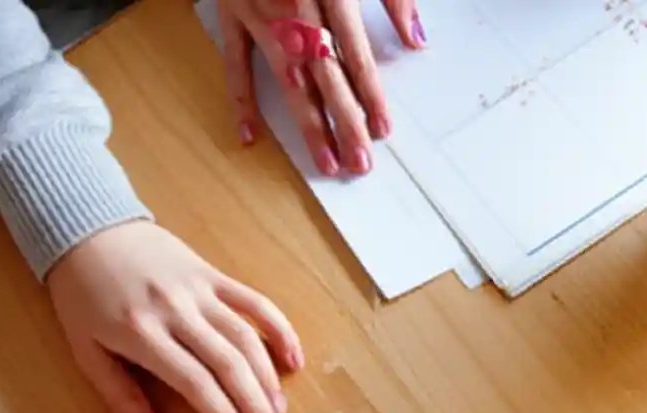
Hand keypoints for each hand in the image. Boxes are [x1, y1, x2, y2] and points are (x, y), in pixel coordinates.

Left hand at [46, 220, 302, 412]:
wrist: (88, 231)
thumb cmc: (81, 296)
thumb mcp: (85, 350)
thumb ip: (119, 395)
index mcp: (141, 334)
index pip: (194, 382)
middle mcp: (176, 311)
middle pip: (228, 364)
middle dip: (253, 405)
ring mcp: (199, 290)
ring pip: (246, 337)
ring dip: (268, 376)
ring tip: (278, 410)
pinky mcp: (213, 274)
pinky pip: (254, 301)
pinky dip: (279, 329)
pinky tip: (293, 359)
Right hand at [216, 0, 425, 175]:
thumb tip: (416, 40)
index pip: (353, 54)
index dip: (370, 94)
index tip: (383, 129)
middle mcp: (292, 7)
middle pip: (324, 75)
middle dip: (344, 122)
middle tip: (360, 162)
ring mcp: (257, 13)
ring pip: (286, 78)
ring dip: (307, 124)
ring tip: (326, 161)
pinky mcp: (230, 12)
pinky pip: (234, 62)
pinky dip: (240, 100)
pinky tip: (250, 136)